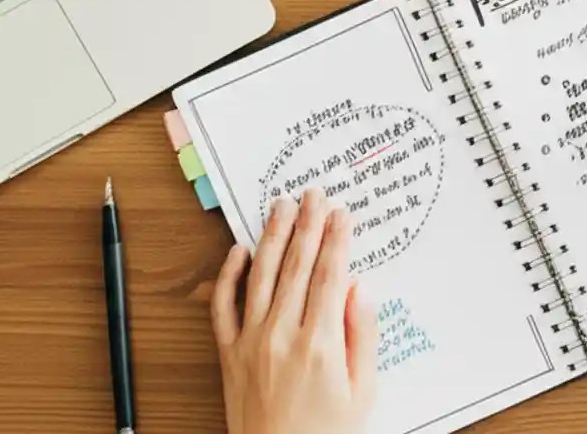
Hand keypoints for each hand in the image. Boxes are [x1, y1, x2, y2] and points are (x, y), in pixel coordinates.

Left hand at [211, 188, 377, 433]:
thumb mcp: (363, 393)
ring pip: (261, 276)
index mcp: (321, 344)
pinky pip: (223, 307)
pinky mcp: (229, 355)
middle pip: (298, 267)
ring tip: (281, 207)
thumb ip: (363, 337)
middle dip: (309, 225)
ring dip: (273, 237)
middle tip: (314, 194)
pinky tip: (239, 250)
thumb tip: (360, 291)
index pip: (331, 276)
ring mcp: (251, 343)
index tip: (342, 214)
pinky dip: (228, 275)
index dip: (338, 240)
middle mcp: (282, 336)